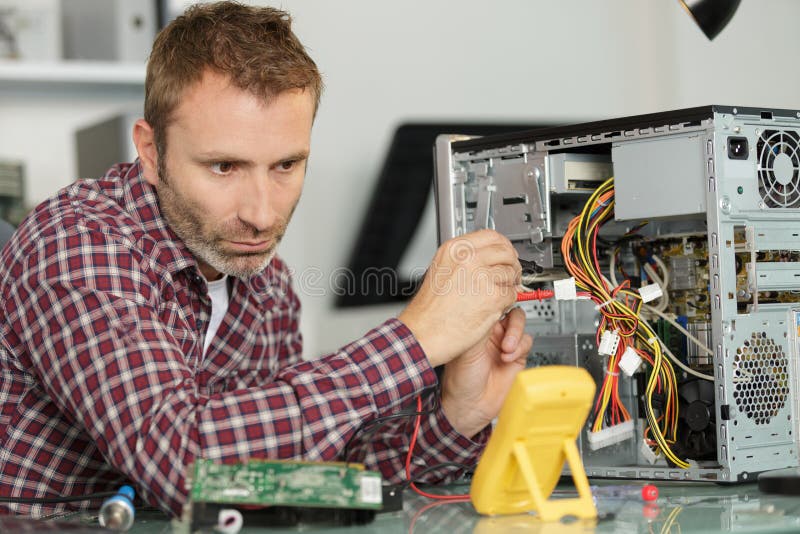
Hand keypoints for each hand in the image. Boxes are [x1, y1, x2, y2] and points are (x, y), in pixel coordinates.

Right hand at [398, 229, 519, 367]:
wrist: (423, 333)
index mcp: (455, 249)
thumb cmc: (428, 310)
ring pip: (511, 273)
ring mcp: (482, 276)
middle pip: (506, 252)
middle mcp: (469, 258)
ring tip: (496, 296)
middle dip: (512, 265)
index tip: (506, 254)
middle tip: (510, 275)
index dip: (503, 246)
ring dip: (509, 286)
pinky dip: (506, 303)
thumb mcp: (440, 271)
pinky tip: (492, 308)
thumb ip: (464, 260)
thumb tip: (486, 258)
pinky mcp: (493, 296)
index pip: (492, 236)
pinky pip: (512, 294)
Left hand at [440, 307, 532, 437]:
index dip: (498, 302)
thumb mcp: (467, 347)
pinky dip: (520, 347)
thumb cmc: (459, 380)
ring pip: (520, 325)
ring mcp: (504, 344)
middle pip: (509, 311)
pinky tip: (508, 357)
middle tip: (505, 329)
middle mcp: (490, 333)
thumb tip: (491, 307)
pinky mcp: (517, 357)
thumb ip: (481, 327)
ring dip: (515, 335)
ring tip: (505, 349)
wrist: (470, 406)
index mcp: (476, 326)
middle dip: (511, 321)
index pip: (491, 306)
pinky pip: (527, 342)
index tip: (502, 302)